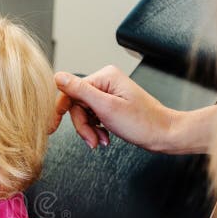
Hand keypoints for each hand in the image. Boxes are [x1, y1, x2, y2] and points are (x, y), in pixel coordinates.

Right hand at [52, 66, 177, 151]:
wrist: (164, 135)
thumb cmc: (142, 123)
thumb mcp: (106, 108)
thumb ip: (79, 91)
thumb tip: (57, 76)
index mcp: (104, 76)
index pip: (71, 92)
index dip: (60, 111)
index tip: (52, 128)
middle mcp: (105, 81)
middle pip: (77, 104)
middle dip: (82, 125)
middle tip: (91, 140)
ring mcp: (109, 93)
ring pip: (83, 113)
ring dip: (89, 130)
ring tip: (100, 141)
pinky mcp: (112, 105)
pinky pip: (93, 117)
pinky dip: (96, 129)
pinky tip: (104, 137)